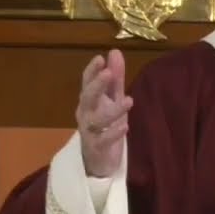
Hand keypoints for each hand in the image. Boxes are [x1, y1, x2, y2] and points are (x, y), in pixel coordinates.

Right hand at [77, 50, 132, 177]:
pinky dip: (113, 133)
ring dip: (113, 109)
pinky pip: (103, 140)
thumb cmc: (105, 126)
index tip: (100, 58)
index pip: (87, 83)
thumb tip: (114, 51)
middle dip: (96, 85)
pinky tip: (125, 126)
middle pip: (87, 98)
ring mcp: (89, 132)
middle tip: (107, 72)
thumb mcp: (113, 100)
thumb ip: (115, 78)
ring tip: (129, 100)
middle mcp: (85, 114)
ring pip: (96, 120)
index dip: (92, 71)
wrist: (99, 162)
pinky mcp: (97, 149)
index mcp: (89, 101)